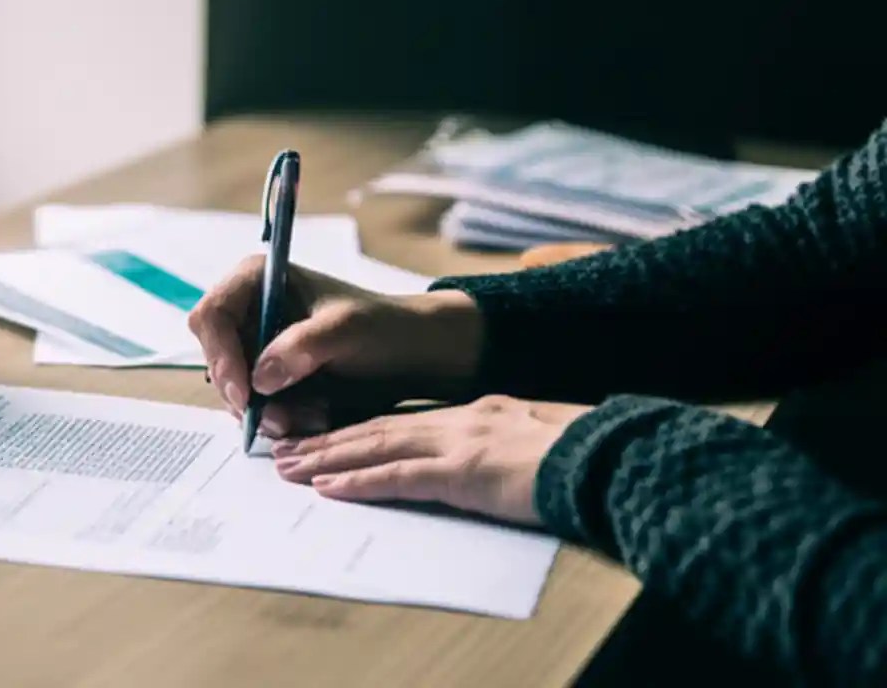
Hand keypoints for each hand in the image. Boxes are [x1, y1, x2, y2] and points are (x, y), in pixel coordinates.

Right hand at [187, 256, 482, 437]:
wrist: (409, 354)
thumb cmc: (381, 328)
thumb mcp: (346, 330)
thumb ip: (303, 345)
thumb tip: (260, 377)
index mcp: (257, 279)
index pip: (212, 315)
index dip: (221, 355)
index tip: (245, 394)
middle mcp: (248, 310)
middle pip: (216, 358)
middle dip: (245, 394)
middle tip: (279, 421)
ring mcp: (255, 345)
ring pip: (233, 389)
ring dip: (267, 411)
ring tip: (313, 417)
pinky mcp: (266, 375)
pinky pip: (253, 405)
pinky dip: (278, 418)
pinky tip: (312, 418)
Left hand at [271, 394, 592, 524]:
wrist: (613, 456)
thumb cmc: (588, 452)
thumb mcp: (539, 437)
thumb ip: (506, 442)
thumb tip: (491, 459)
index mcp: (478, 411)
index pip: (404, 421)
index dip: (359, 430)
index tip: (326, 438)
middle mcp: (460, 420)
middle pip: (377, 428)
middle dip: (328, 441)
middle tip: (286, 451)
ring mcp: (459, 444)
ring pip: (376, 447)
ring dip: (328, 459)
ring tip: (288, 469)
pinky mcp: (463, 472)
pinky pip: (398, 477)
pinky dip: (359, 482)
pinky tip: (328, 488)